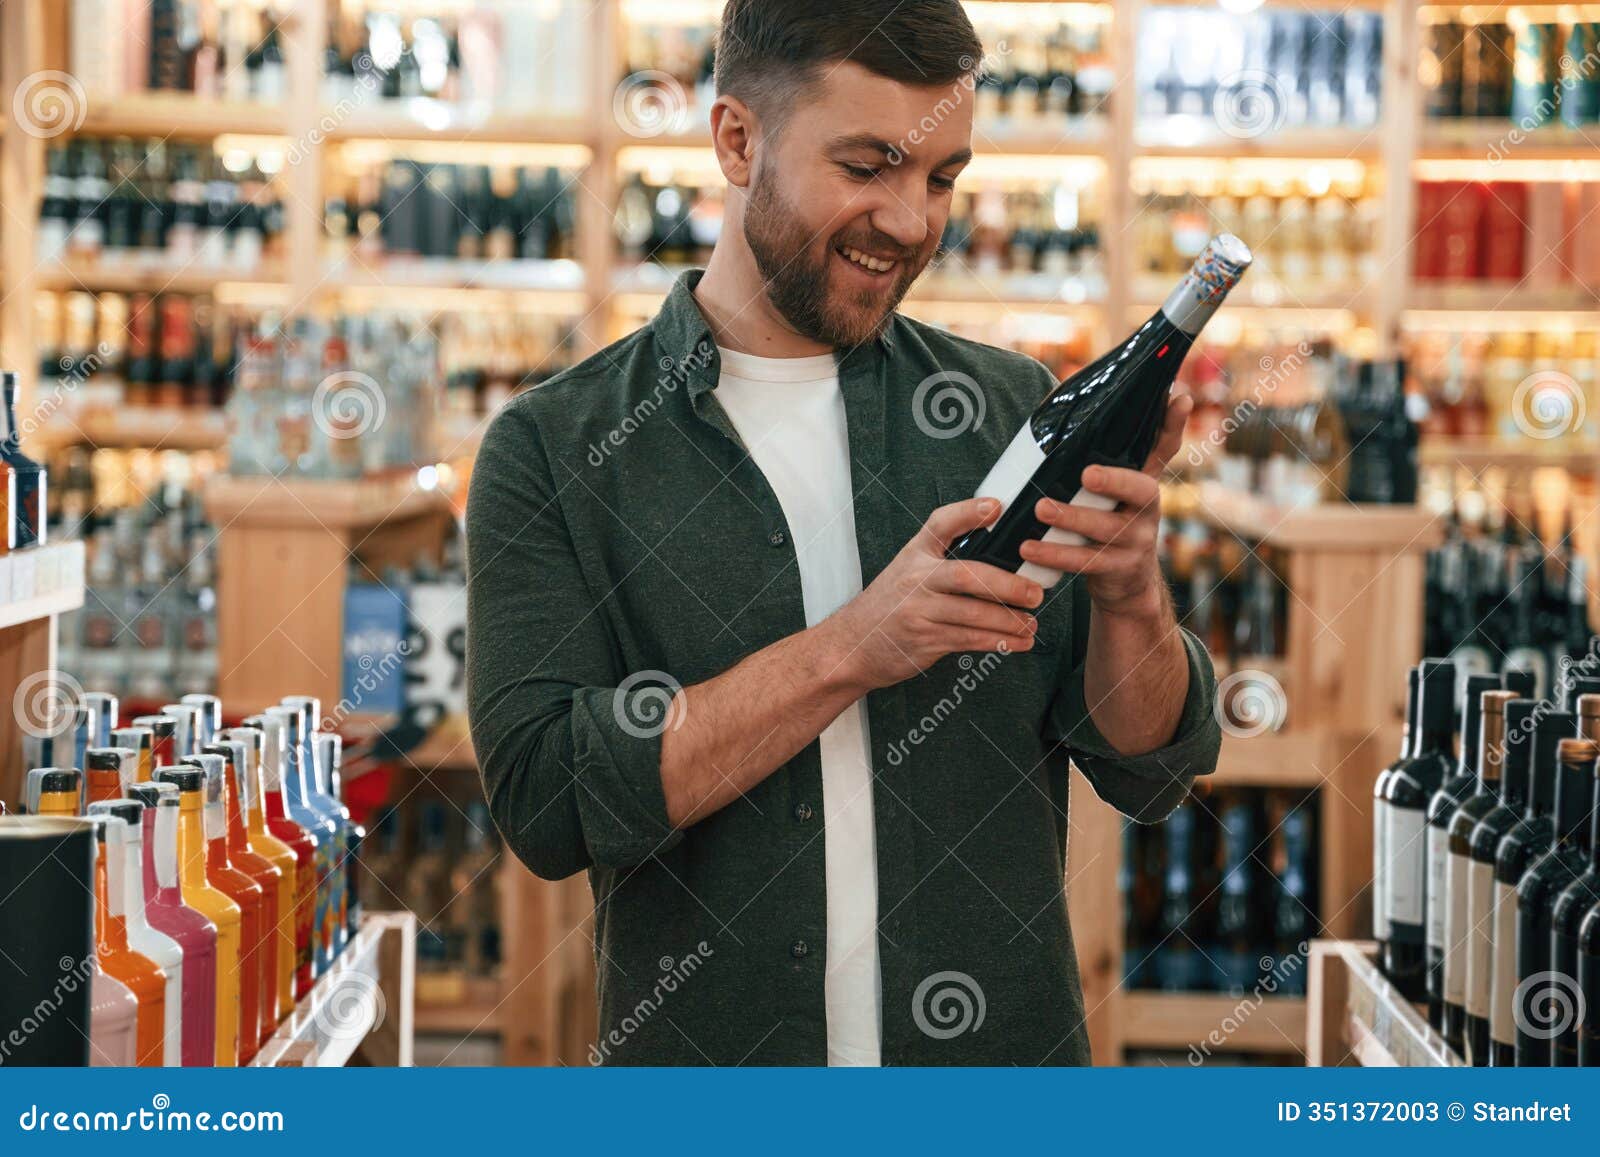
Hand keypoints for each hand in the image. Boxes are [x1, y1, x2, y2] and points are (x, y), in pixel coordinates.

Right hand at [821, 497, 1044, 692]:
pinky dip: (999, 642)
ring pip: (973, 614)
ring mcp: (920, 611)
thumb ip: (944, 556)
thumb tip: (999, 552)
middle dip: (1007, 585)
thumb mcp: (908, 568)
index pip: (941, 524)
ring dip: (1009, 620)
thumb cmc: (888, 605)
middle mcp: (916, 579)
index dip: (969, 513)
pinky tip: (1019, 641)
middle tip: (1034, 592)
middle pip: (967, 576)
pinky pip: (969, 640)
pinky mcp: (925, 640)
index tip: (996, 507)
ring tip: (1031, 623)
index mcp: (915, 554)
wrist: (852, 645)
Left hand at [1018, 392, 1190, 619]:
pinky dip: (1055, 555)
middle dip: (1115, 480)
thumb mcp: (1111, 490)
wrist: (1124, 582)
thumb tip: (1071, 404)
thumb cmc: (1106, 521)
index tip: (1178, 398)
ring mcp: (1136, 541)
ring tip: (1042, 509)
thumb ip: (1100, 455)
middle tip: (1086, 474)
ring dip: (1072, 518)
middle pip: (1140, 491)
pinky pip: (1085, 562)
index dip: (1173, 424)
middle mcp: (1147, 509)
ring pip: (1106, 529)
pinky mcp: (1117, 569)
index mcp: (1143, 482)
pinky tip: (1029, 548)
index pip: (1164, 448)